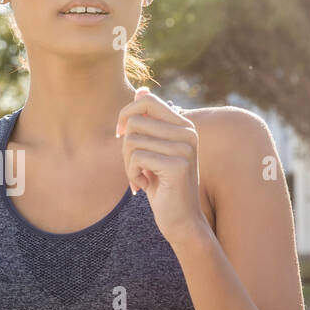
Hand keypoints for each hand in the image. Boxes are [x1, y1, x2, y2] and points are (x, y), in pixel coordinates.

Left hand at [116, 87, 211, 246]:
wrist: (181, 221)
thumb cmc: (163, 186)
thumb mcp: (153, 150)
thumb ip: (148, 122)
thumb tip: (140, 89)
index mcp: (184, 125)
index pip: (146, 100)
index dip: (126, 114)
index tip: (121, 134)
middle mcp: (188, 132)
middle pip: (134, 121)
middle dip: (125, 147)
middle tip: (133, 167)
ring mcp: (185, 148)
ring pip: (132, 141)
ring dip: (127, 164)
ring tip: (140, 178)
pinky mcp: (177, 165)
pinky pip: (136, 158)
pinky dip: (132, 175)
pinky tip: (144, 186)